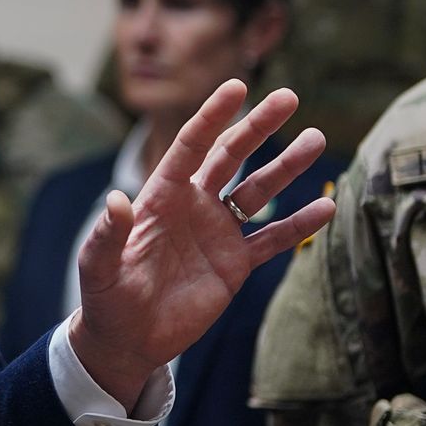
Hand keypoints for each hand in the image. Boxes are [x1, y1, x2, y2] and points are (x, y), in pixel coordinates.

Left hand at [68, 81, 335, 408]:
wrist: (127, 338)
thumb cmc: (106, 297)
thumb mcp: (99, 266)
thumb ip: (108, 235)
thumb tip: (115, 200)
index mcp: (160, 196)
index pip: (189, 147)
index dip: (212, 117)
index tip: (237, 87)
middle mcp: (193, 205)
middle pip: (230, 156)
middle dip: (258, 127)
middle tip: (289, 97)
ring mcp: (217, 232)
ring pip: (257, 190)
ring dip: (286, 166)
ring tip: (316, 138)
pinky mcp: (235, 263)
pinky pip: (272, 238)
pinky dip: (299, 224)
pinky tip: (327, 207)